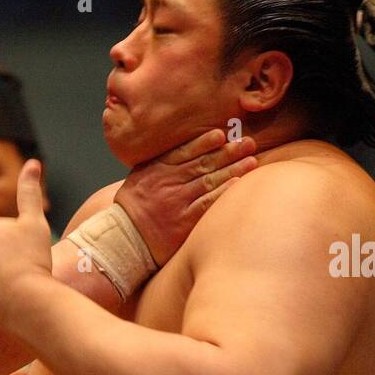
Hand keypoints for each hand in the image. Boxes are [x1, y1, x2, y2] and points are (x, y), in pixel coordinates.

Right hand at [115, 128, 257, 267]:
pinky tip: (237, 183)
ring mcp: (177, 202)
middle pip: (203, 163)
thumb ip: (158, 163)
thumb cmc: (132, 208)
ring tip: (251, 160)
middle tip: (248, 143)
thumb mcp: (138, 178)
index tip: (222, 135)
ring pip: (209, 181)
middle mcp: (168, 183)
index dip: (205, 142)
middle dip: (228, 152)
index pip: (184, 151)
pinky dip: (222, 192)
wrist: (123, 240)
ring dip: (232, 169)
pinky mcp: (184, 221)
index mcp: (156, 170)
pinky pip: (206, 203)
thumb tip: (183, 149)